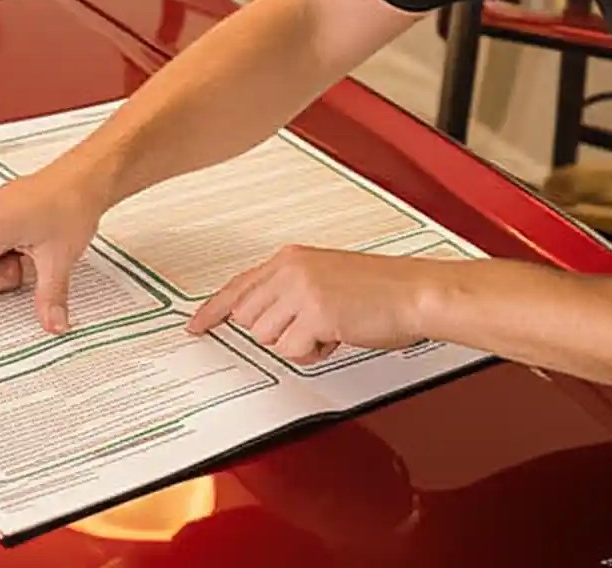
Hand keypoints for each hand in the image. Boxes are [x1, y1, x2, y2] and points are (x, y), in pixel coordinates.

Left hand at [186, 245, 438, 363]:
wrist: (416, 291)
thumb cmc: (381, 290)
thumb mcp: (326, 278)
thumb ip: (289, 290)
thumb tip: (261, 318)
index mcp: (290, 258)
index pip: (238, 286)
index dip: (212, 311)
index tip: (195, 326)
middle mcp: (290, 270)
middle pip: (249, 320)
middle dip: (277, 332)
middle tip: (313, 325)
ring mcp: (301, 290)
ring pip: (269, 338)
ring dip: (299, 342)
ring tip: (330, 326)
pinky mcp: (315, 313)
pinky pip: (293, 351)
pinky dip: (315, 352)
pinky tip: (337, 334)